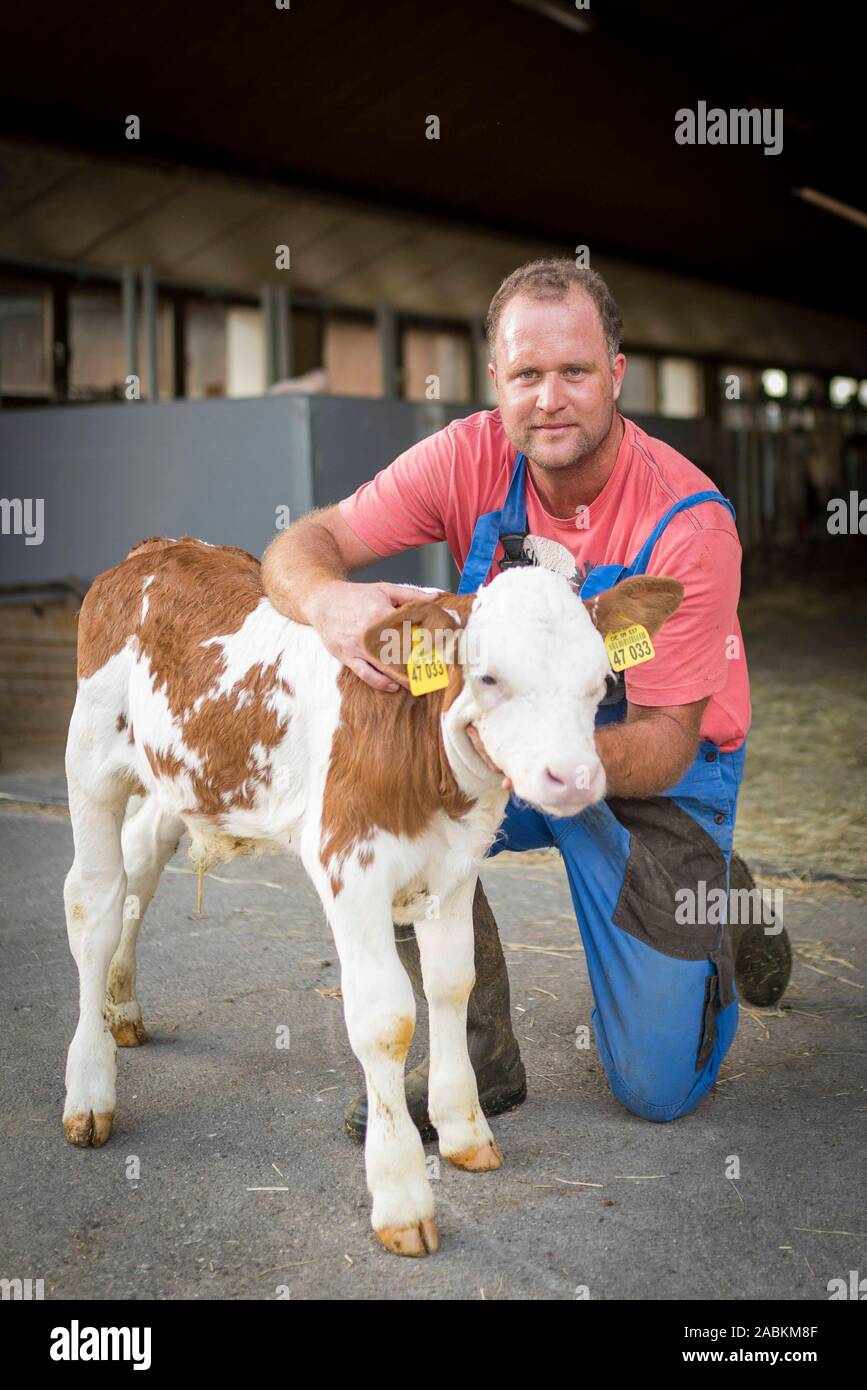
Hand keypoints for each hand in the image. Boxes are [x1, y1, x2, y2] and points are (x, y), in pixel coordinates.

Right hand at [308, 579, 428, 690]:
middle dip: (419, 665)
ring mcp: (358, 648)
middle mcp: (369, 634)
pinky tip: (393, 686)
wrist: (322, 601)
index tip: (441, 652)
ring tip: (419, 684)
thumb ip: (411, 595)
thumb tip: (436, 599)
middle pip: (401, 655)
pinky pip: (366, 675)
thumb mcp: (385, 589)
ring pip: (385, 668)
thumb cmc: (355, 596)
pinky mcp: (348, 657)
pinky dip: (381, 682)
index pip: (411, 633)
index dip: (428, 645)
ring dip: (403, 678)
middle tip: (434, 673)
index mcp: (381, 615)